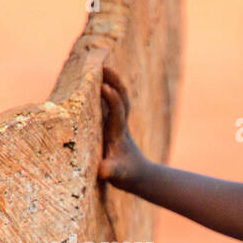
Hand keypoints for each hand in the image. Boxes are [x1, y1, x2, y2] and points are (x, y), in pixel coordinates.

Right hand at [98, 64, 146, 185]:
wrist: (141, 176)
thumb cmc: (126, 175)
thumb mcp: (117, 175)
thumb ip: (111, 171)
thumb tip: (103, 170)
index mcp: (119, 134)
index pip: (118, 113)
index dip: (112, 100)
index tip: (103, 86)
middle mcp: (121, 125)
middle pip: (122, 99)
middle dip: (115, 83)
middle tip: (103, 66)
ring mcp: (120, 123)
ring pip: (120, 98)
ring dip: (113, 82)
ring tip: (103, 66)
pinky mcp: (116, 124)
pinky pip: (114, 102)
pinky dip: (109, 90)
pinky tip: (101, 80)